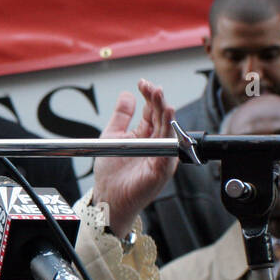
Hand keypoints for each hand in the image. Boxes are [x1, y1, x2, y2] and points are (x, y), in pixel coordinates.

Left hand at [92, 79, 177, 234]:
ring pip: (169, 134)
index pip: (152, 111)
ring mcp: (162, 157)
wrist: (108, 196)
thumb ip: (121, 116)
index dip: (149, 97)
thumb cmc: (112, 171)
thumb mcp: (112, 137)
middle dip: (159, 102)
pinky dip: (170, 142)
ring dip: (167, 118)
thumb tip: (127, 94)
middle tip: (153, 89)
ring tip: (163, 104)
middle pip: (162, 119)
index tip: (143, 84)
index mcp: (146, 135)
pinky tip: (168, 129)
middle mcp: (157, 145)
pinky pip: (169, 155)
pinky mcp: (161, 171)